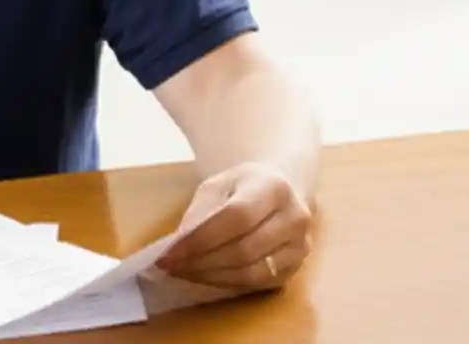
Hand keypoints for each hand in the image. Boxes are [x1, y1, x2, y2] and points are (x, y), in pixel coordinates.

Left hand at [156, 161, 312, 291]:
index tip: (168, 253)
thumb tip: (178, 247)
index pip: (236, 218)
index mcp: (273, 188)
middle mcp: (294, 218)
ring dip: (211, 276)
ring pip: (251, 272)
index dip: (201, 239)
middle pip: (244, 250)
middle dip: (201, 262)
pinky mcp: (296, 268)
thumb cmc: (243, 186)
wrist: (284, 189)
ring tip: (184, 271)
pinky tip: (205, 276)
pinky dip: (226, 282)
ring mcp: (300, 246)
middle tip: (171, 266)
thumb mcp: (217, 186)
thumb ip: (200, 213)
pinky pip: (257, 283)